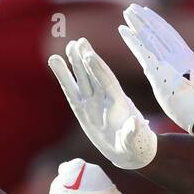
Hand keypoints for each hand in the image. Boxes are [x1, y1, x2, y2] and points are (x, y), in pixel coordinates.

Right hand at [48, 39, 157, 169]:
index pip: (108, 83)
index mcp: (120, 104)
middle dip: (88, 60)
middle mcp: (105, 100)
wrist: (128, 152)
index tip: (90, 55)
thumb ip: (134, 132)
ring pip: (83, 79)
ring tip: (70, 45)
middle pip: (95, 76)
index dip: (99, 70)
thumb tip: (134, 123)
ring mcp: (93, 103)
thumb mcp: (137, 141)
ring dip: (76, 63)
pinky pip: (71, 91)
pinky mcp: (82, 110)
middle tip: (80, 42)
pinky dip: (64, 77)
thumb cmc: (136, 146)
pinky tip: (56, 62)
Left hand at [119, 3, 193, 133]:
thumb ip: (190, 78)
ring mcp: (169, 62)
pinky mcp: (158, 71)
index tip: (149, 14)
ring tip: (127, 12)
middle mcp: (180, 56)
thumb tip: (184, 77)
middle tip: (133, 8)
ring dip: (137, 23)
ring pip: (150, 37)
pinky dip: (131, 40)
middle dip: (146, 19)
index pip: (171, 36)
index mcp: (190, 59)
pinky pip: (141, 51)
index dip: (159, 24)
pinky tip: (122, 29)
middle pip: (159, 32)